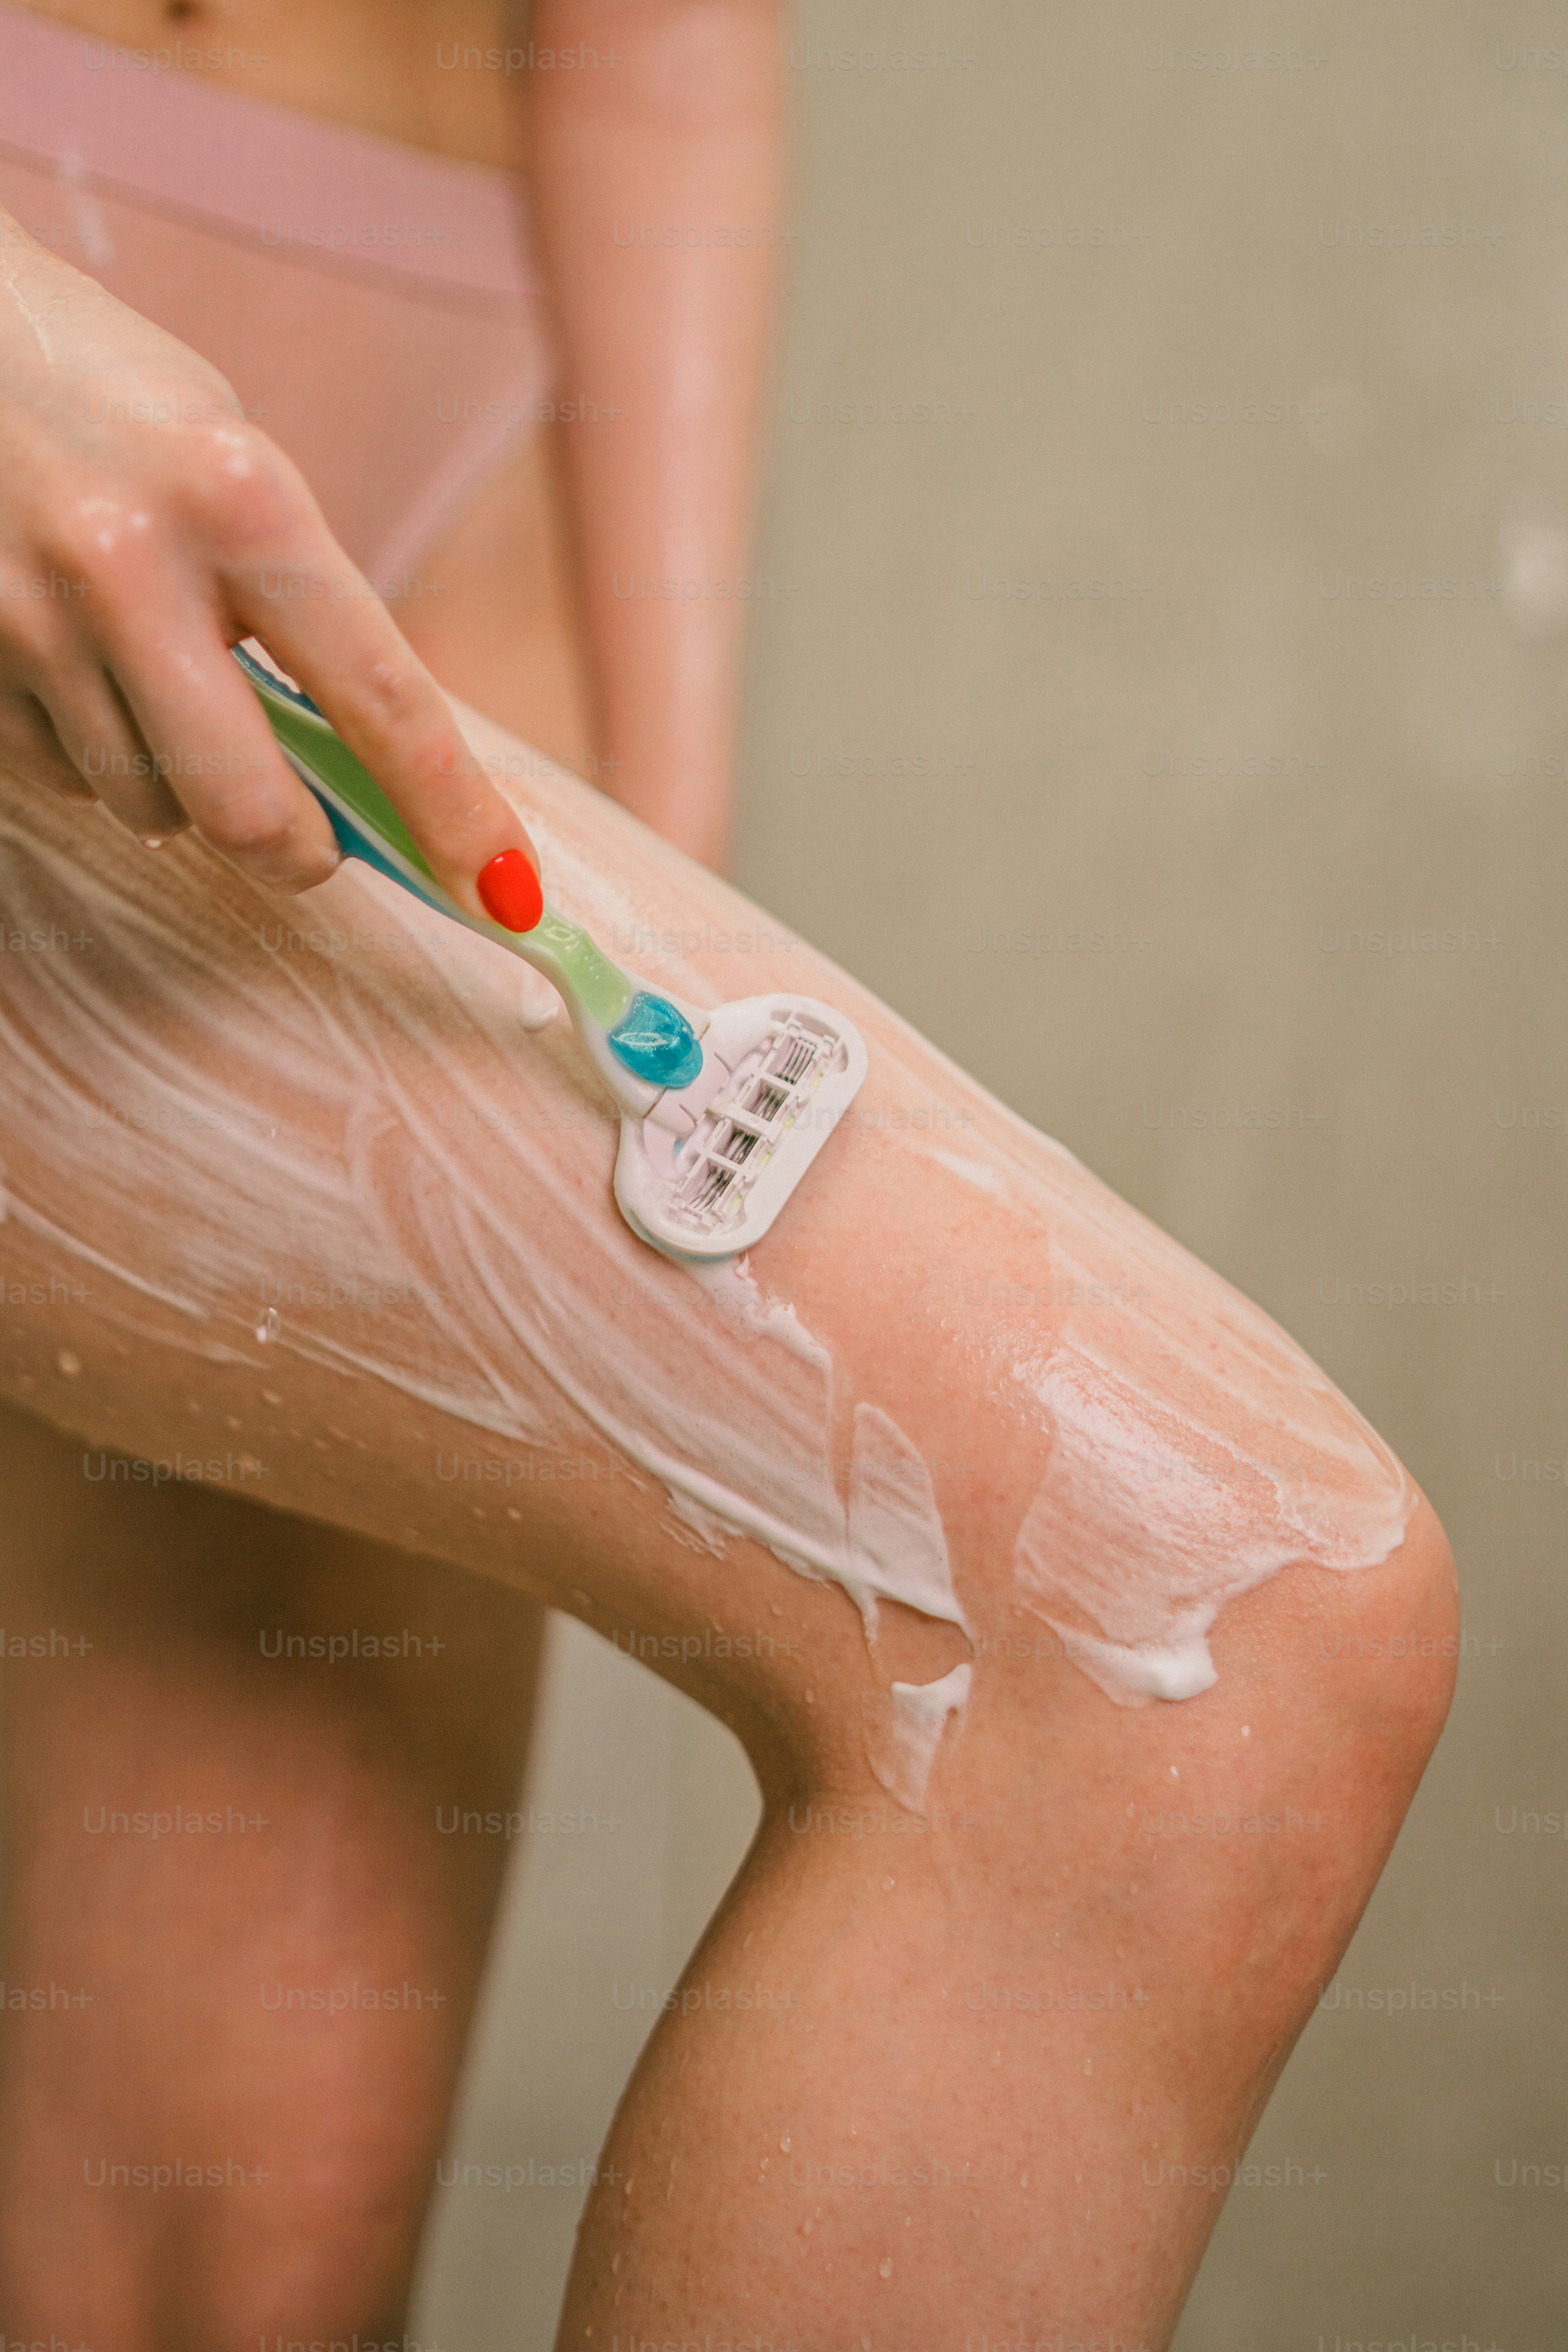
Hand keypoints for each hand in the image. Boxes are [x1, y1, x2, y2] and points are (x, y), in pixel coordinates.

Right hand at [0, 221, 541, 924]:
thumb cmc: (110, 398)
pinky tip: (82, 672)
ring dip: (178, 791)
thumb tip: (370, 761)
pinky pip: (58, 778)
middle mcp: (130, 565)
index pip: (382, 700)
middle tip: (311, 839)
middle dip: (298, 851)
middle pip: (249, 811)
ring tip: (158, 689)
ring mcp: (30, 618)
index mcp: (240, 501)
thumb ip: (300, 608)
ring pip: (146, 805)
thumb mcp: (234, 473)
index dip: (453, 814)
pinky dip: (93, 759)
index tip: (508, 894)